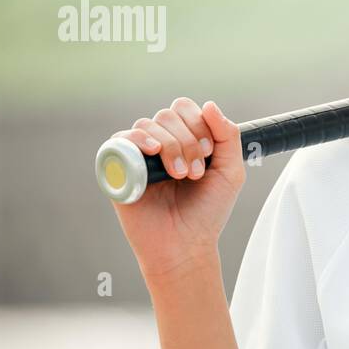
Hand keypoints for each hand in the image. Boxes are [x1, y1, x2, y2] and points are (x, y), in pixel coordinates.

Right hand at [109, 98, 245, 280]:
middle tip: (195, 173)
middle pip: (168, 115)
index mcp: (185, 140)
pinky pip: (121, 139)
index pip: (186, 109)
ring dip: (170, 146)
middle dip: (188, 140)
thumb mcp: (230, 171)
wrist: (185, 244)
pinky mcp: (119, 169)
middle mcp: (160, 143)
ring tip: (180, 176)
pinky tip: (153, 152)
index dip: (199, 124)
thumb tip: (209, 104)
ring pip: (149, 125)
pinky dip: (138, 140)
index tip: (209, 153)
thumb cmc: (207, 211)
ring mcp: (139, 155)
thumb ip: (227, 136)